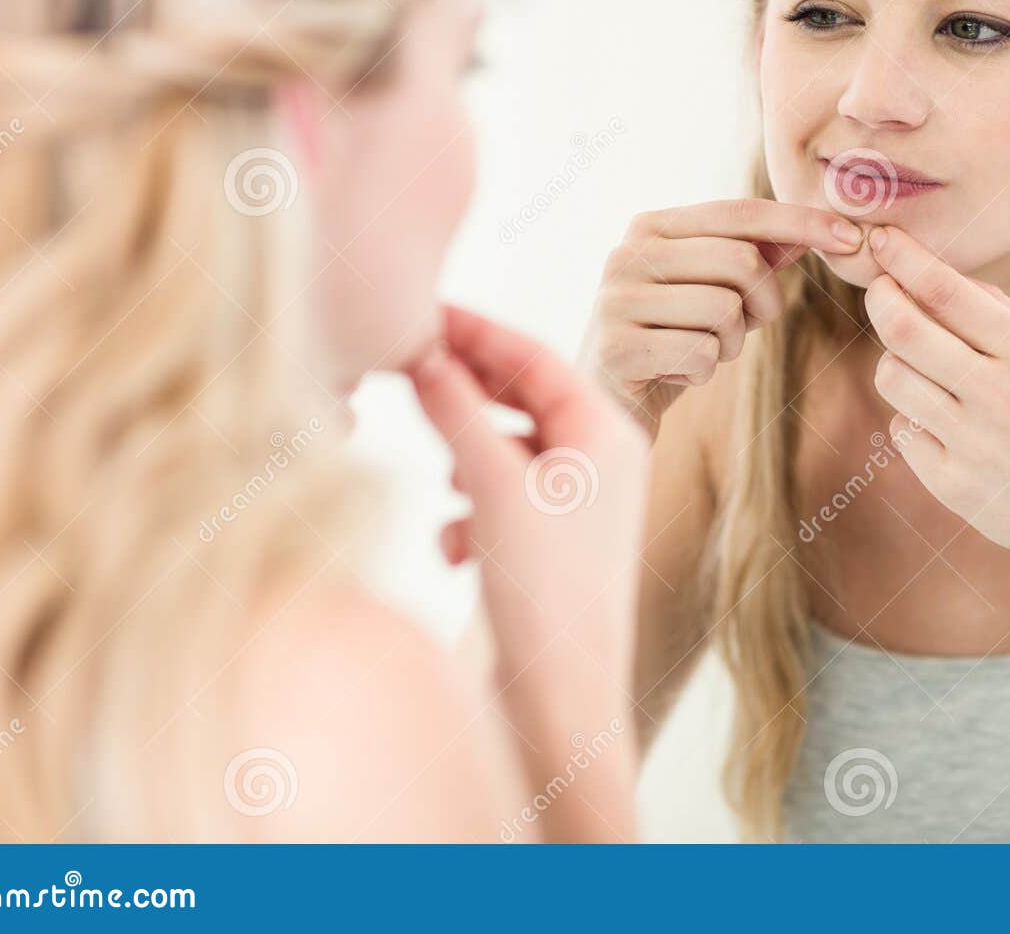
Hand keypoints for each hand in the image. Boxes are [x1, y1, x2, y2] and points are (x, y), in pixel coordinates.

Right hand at [409, 305, 648, 675]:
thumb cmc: (543, 590)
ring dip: (464, 461)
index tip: (420, 310)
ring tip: (442, 484)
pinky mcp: (554, 544)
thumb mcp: (492, 486)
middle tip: (402, 369)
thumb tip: (422, 354)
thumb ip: (455, 412)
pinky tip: (454, 546)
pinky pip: (501, 499)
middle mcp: (603, 462)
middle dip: (462, 396)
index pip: (535, 356)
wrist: (561, 700)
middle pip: (521, 399)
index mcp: (608, 435)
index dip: (475, 331)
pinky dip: (470, 512)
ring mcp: (582, 504)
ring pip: (505, 452)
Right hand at [581, 199, 863, 435]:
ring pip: (725, 310)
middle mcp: (627, 253)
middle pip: (741, 262)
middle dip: (761, 305)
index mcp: (651, 227)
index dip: (801, 222)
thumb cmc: (669, 344)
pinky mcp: (617, 347)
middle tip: (739, 329)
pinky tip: (672, 375)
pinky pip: (702, 354)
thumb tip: (819, 225)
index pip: (741, 212)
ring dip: (729, 345)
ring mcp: (616, 298)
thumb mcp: (712, 292)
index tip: (853, 237)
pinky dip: (702, 373)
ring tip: (697, 353)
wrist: (608, 409)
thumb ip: (756, 255)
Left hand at [861, 226, 1009, 578]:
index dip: (905, 259)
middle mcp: (1000, 394)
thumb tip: (939, 275)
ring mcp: (972, 442)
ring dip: (898, 364)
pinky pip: (903, 429)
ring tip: (926, 372)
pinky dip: (915, 421)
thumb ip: (1002, 319)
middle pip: (903, 329)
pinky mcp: (950, 482)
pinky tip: (947, 430)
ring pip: (892, 377)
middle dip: (881, 299)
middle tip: (880, 291)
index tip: (882, 238)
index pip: (949, 292)